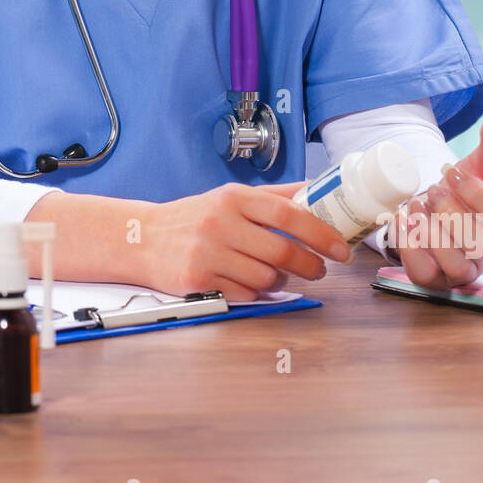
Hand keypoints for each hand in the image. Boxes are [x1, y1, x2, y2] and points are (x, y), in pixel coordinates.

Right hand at [141, 181, 353, 299]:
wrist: (142, 239)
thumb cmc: (193, 219)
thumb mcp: (229, 198)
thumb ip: (273, 196)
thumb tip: (317, 189)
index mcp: (233, 198)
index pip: (288, 213)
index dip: (321, 233)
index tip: (340, 249)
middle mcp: (221, 222)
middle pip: (283, 251)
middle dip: (310, 265)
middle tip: (319, 269)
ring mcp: (209, 252)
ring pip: (267, 277)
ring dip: (282, 281)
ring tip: (280, 275)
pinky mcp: (199, 280)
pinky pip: (245, 293)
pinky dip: (256, 292)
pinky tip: (251, 282)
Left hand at [383, 106, 482, 290]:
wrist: (435, 208)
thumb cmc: (464, 190)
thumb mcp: (479, 164)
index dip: (477, 194)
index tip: (451, 172)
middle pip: (479, 244)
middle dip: (450, 212)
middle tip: (431, 190)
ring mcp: (464, 271)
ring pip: (457, 266)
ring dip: (432, 232)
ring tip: (416, 204)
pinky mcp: (436, 280)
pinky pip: (425, 275)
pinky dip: (409, 247)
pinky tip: (400, 220)